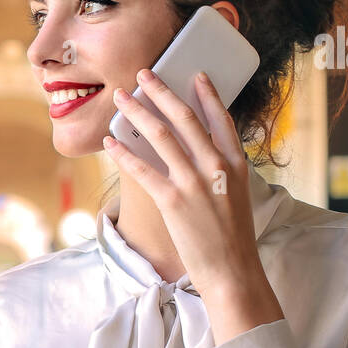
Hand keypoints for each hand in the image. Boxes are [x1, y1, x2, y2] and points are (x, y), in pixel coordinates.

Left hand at [101, 67, 283, 343]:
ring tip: (121, 99)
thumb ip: (222, 173)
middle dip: (161, 92)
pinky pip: (143, 170)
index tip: (195, 74)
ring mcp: (195, 183)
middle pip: (185, 118)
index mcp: (236, 165)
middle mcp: (217, 168)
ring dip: (137, 113)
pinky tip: (111, 142)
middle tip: (143, 74)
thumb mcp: (236, 197)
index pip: (222, 119)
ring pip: (162, 136)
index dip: (207, 94)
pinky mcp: (174, 202)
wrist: (233, 273)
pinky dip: (124, 153)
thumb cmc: (233, 240)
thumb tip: (201, 156)